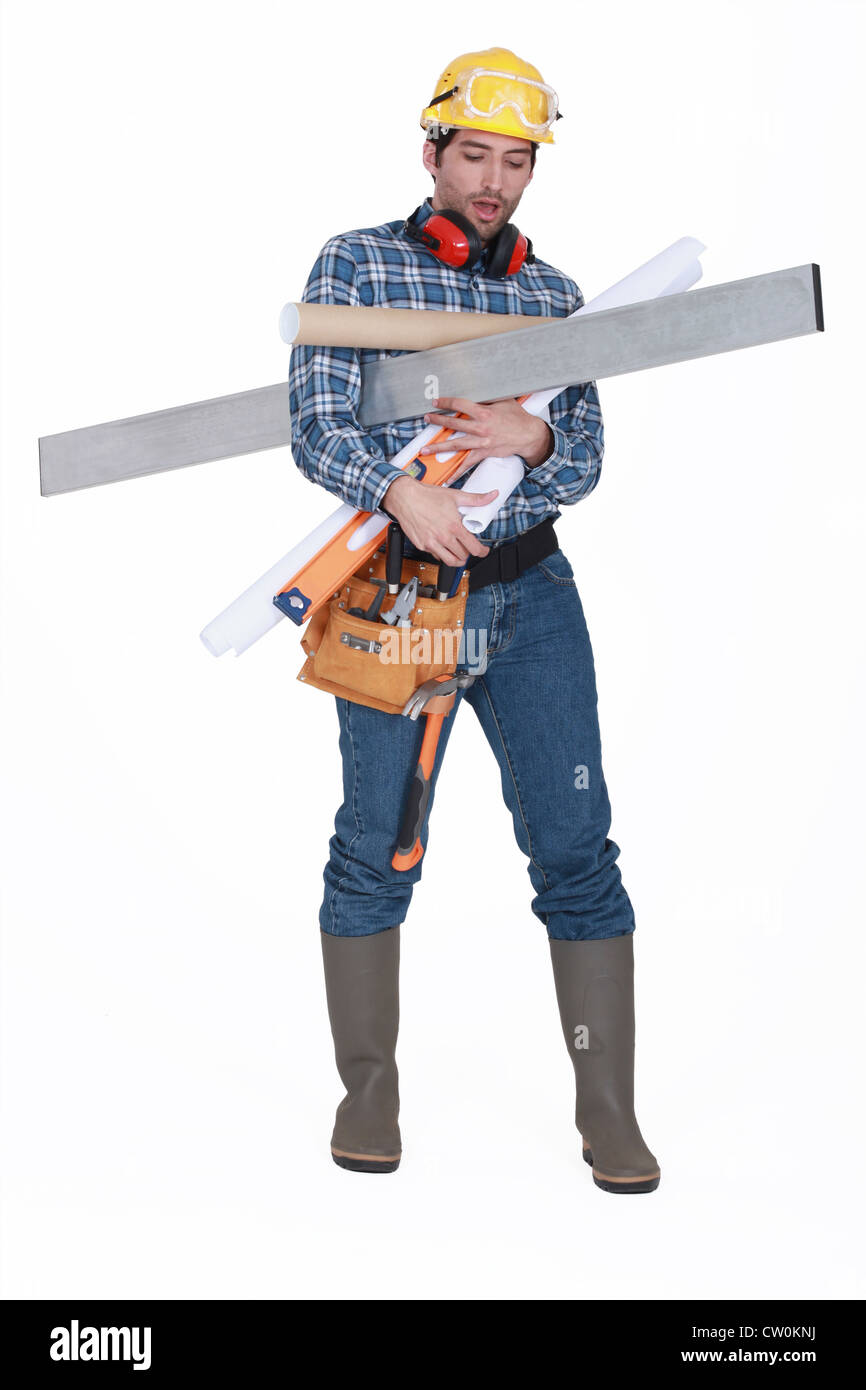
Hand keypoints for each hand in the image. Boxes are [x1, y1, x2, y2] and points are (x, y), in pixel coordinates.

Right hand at [382, 474, 498, 565]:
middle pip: (463, 556)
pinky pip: (435, 556)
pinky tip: (444, 546)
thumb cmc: (426, 496)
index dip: (482, 551)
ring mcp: (432, 543)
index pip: (474, 547)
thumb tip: (491, 496)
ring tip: (459, 554)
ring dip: (457, 559)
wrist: (405, 497)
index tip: (483, 550)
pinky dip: (442, 554)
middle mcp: (443, 537)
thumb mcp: (455, 496)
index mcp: (454, 526)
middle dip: (469, 553)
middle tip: (469, 548)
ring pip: (450, 561)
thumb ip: (476, 499)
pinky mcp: (422, 545)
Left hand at [423, 396, 553, 474]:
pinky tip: (447, 476)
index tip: (436, 402)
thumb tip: (474, 391)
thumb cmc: (516, 417)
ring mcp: (481, 442)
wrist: (528, 435)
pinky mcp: (483, 453)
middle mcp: (480, 428)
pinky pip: (467, 463)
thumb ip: (487, 398)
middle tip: (426, 419)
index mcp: (484, 412)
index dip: (445, 403)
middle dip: (437, 421)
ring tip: (425, 449)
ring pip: (455, 445)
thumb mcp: (503, 401)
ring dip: (438, 447)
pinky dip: (457, 471)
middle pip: (453, 424)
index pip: (459, 405)